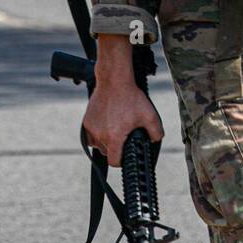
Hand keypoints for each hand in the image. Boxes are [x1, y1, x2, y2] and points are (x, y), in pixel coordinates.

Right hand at [83, 36, 163, 165]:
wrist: (114, 81)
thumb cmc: (131, 97)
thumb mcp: (150, 115)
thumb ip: (156, 132)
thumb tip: (155, 140)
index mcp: (114, 136)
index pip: (114, 161)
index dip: (122, 161)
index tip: (126, 155)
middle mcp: (100, 135)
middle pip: (107, 152)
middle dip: (116, 148)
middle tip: (124, 137)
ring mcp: (91, 128)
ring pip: (98, 145)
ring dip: (106, 142)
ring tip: (115, 130)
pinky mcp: (86, 121)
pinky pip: (90, 136)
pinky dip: (97, 135)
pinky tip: (106, 127)